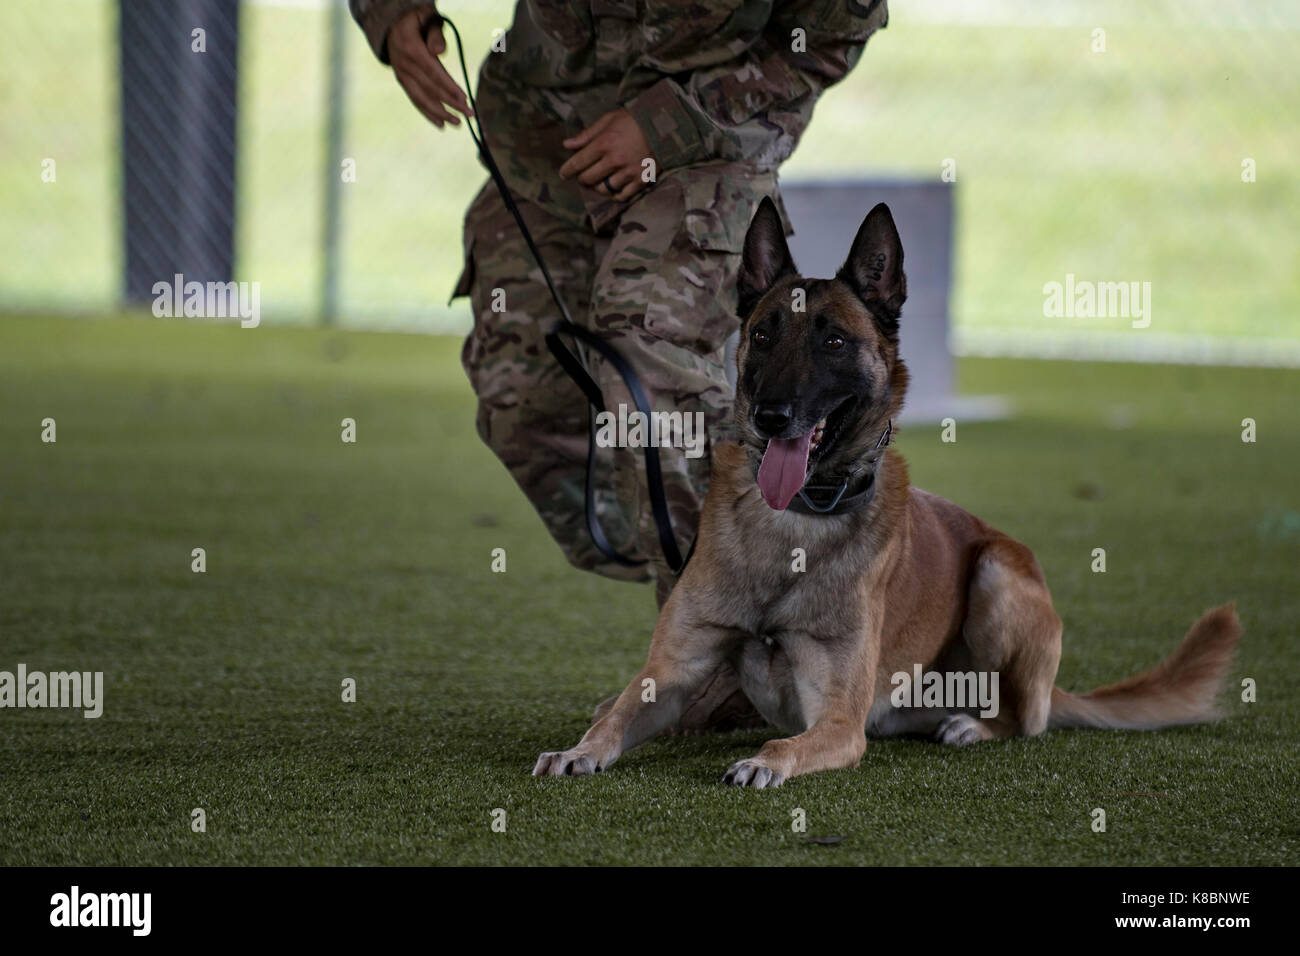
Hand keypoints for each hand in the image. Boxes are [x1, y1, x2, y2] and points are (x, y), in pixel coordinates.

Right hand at [388, 6, 471, 128]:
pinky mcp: (401, 80)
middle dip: (451, 103)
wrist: (391, 20)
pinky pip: (414, 99)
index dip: (449, 87)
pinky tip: (441, 124)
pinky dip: (427, 113)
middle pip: (430, 88)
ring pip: (421, 98)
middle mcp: (404, 64)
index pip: (434, 72)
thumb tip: (439, 52)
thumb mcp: (426, 16)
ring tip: (457, 123)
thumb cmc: (416, 18)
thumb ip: (435, 33)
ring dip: (440, 113)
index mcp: (411, 48)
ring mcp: (401, 74)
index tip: (465, 99)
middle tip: (469, 114)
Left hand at [560, 109, 655, 201]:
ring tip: (598, 182)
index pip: (578, 163)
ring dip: (597, 187)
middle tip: (582, 176)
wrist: (665, 125)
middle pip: (588, 179)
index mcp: (605, 143)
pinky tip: (613, 189)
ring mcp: (629, 172)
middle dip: (581, 179)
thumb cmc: (634, 120)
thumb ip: (587, 135)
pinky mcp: (641, 180)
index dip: (567, 170)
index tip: (563, 174)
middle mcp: (615, 160)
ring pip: (604, 189)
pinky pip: (622, 196)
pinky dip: (614, 195)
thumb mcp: (609, 120)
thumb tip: (567, 145)